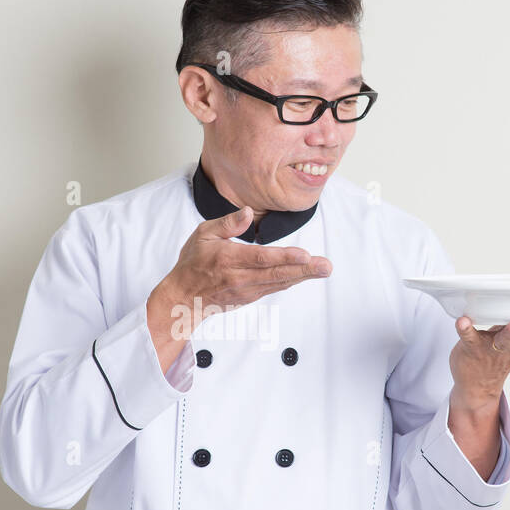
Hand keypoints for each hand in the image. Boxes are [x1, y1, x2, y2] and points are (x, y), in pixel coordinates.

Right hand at [155, 205, 331, 330]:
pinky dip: (290, 281)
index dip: (284, 257)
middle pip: (276, 274)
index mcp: (227, 259)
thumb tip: (248, 211)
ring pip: (279, 282)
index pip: (260, 258)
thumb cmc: (193, 262)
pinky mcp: (249, 297)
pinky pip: (274, 288)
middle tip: (325, 266)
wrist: (184, 297)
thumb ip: (227, 223)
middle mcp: (239, 277)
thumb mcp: (203, 234)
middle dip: (304, 270)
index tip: (305, 255)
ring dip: (303, 276)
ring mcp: (246, 290)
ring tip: (323, 270)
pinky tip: (305, 275)